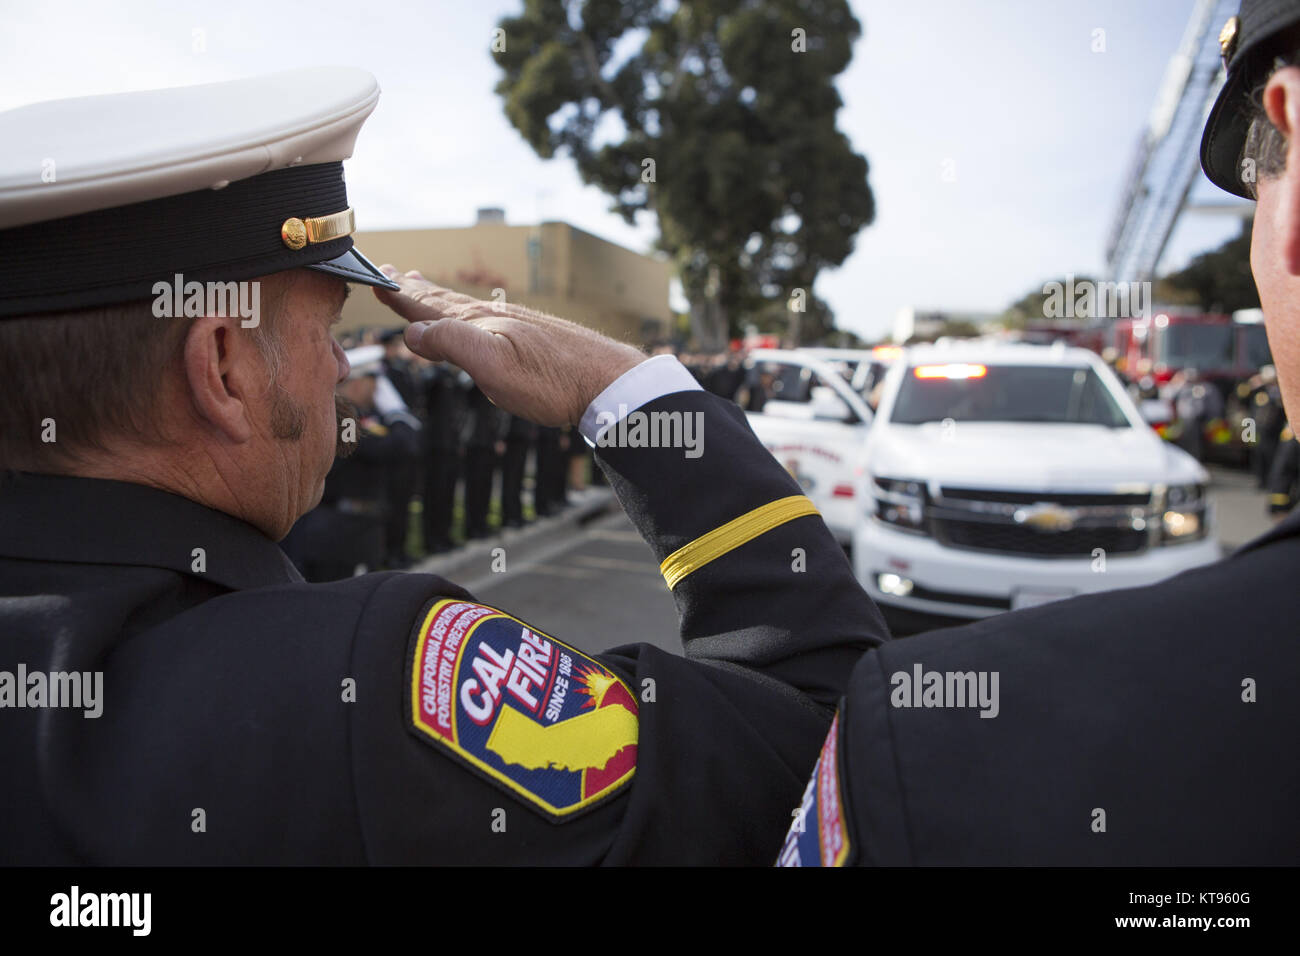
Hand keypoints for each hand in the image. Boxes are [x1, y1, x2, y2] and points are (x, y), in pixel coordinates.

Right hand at [374, 268, 644, 425]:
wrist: (609, 383)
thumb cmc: (554, 381)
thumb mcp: (494, 367)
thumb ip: (453, 346)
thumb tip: (412, 333)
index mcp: (479, 325)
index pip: (429, 307)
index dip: (400, 295)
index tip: (374, 276)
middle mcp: (495, 319)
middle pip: (445, 301)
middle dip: (415, 290)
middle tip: (392, 274)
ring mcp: (515, 327)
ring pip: (465, 309)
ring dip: (439, 299)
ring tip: (424, 287)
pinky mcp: (533, 340)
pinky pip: (487, 319)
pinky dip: (467, 315)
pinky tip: (477, 319)